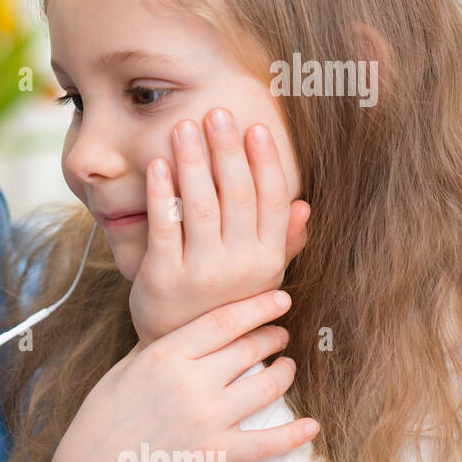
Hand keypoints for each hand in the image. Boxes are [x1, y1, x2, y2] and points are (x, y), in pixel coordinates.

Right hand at [45, 290, 319, 461]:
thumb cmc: (105, 414)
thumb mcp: (126, 366)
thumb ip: (160, 344)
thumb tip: (188, 323)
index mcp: (166, 354)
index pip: (225, 320)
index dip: (259, 307)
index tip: (280, 299)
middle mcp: (191, 382)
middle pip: (249, 348)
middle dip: (272, 336)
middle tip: (280, 333)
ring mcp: (206, 419)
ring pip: (266, 387)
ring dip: (284, 373)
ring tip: (286, 367)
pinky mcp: (215, 454)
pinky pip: (266, 443)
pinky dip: (293, 435)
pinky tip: (311, 426)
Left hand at [128, 108, 310, 344]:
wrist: (179, 347)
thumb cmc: (222, 304)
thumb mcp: (260, 277)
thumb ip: (280, 241)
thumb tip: (303, 206)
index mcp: (266, 260)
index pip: (271, 202)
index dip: (264, 162)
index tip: (254, 127)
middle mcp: (238, 266)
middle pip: (236, 197)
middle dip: (226, 151)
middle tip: (216, 114)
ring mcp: (200, 272)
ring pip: (200, 207)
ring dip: (193, 162)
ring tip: (183, 128)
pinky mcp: (163, 277)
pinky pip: (163, 227)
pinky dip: (161, 193)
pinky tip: (158, 165)